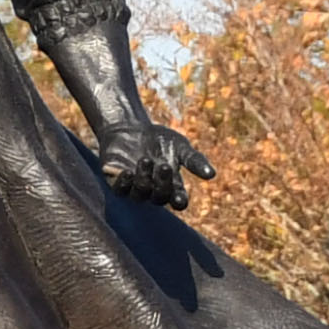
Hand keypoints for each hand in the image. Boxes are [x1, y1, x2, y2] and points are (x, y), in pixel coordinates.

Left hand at [96, 117, 214, 208]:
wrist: (130, 127)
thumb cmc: (158, 139)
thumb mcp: (179, 146)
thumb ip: (194, 160)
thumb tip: (212, 175)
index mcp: (171, 185)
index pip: (178, 200)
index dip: (179, 201)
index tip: (179, 198)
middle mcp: (153, 190)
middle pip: (159, 198)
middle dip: (162, 184)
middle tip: (164, 166)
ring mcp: (134, 188)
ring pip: (140, 194)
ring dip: (144, 179)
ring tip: (145, 159)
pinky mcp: (116, 182)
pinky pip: (120, 189)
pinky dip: (125, 182)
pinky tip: (128, 172)